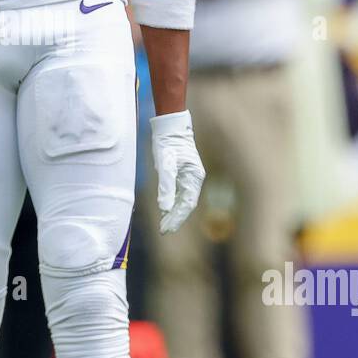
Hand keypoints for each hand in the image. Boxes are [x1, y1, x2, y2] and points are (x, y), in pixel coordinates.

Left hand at [151, 110, 204, 232]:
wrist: (170, 126)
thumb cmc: (168, 143)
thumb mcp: (165, 164)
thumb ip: (166, 186)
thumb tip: (164, 208)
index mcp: (194, 177)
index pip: (187, 204)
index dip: (177, 218)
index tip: (166, 229)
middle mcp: (194, 178)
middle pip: (186, 204)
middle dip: (175, 218)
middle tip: (163, 230)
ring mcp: (189, 176)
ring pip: (183, 200)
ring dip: (174, 212)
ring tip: (164, 224)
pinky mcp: (182, 173)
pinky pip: (179, 193)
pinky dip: (173, 202)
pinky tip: (166, 209)